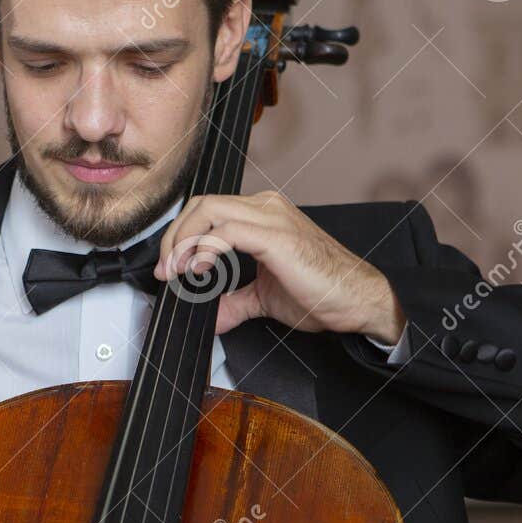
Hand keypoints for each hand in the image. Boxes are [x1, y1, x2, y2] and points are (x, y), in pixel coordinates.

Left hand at [156, 190, 406, 341]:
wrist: (356, 301)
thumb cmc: (322, 292)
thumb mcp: (264, 298)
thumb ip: (235, 302)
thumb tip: (211, 317)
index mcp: (263, 215)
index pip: (207, 210)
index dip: (180, 236)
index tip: (168, 268)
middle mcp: (266, 208)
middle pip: (201, 204)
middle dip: (174, 237)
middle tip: (165, 270)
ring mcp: (272, 218)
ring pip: (209, 210)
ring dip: (183, 242)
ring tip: (177, 271)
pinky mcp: (276, 236)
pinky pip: (227, 231)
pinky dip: (204, 249)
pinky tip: (199, 270)